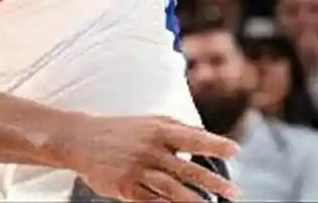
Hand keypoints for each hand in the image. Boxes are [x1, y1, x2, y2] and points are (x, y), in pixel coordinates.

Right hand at [57, 115, 239, 201]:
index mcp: (159, 130)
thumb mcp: (151, 122)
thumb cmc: (123, 130)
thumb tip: (207, 139)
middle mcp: (150, 150)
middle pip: (187, 169)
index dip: (215, 144)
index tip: (235, 150)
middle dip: (213, 182)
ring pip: (172, 189)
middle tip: (233, 191)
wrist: (82, 139)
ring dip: (195, 200)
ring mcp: (138, 170)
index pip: (193, 137)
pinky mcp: (126, 188)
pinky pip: (152, 201)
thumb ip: (178, 130)